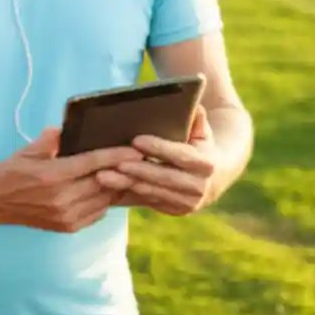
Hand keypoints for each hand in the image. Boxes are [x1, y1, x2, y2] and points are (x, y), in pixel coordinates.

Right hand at [0, 127, 142, 232]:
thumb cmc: (12, 171)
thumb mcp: (28, 150)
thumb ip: (50, 139)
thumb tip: (65, 129)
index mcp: (52, 175)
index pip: (93, 163)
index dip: (116, 156)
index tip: (135, 150)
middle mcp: (62, 198)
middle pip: (104, 183)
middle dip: (123, 171)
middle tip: (138, 161)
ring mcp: (66, 215)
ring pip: (104, 200)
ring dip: (116, 187)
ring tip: (127, 175)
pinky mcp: (67, 227)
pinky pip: (97, 213)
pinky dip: (104, 202)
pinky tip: (105, 191)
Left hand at [95, 106, 218, 215]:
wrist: (211, 177)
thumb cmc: (198, 146)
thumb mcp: (201, 131)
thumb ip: (196, 119)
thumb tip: (192, 104)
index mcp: (206, 164)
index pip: (181, 155)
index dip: (159, 148)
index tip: (136, 140)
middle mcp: (199, 187)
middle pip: (163, 178)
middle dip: (138, 170)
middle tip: (115, 162)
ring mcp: (186, 203)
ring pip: (151, 192)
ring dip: (126, 185)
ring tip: (102, 176)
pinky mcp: (172, 210)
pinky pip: (145, 202)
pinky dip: (125, 194)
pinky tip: (106, 187)